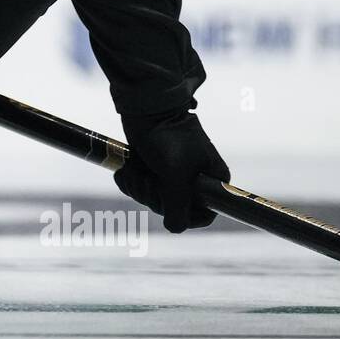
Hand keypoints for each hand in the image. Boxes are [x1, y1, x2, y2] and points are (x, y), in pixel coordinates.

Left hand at [115, 106, 229, 232]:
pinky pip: (140, 190)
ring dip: (138, 187)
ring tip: (134, 169)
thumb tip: (176, 228)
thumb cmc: (167, 137)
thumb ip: (178, 204)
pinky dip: (130, 182)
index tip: (168, 199)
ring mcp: (173, 177)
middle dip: (152, 195)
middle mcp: (196, 181)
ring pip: (152, 200)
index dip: (183, 214)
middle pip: (172, 210)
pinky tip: (126, 170)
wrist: (145, 109)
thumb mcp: (175, 173)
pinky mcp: (153, 171)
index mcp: (213, 181)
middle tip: (146, 177)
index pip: (203, 215)